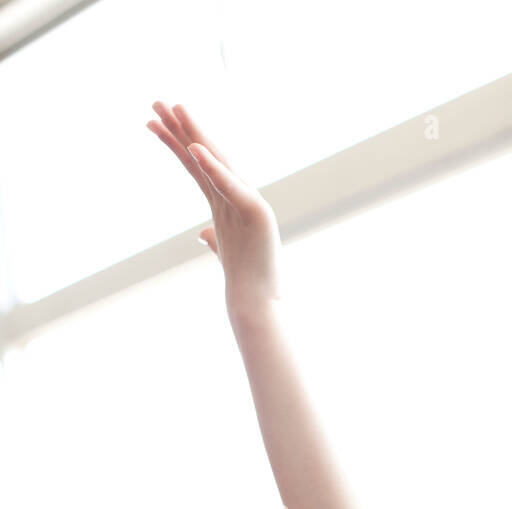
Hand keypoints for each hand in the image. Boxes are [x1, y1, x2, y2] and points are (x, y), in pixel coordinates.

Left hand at [147, 101, 282, 313]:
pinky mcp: (257, 213)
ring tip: (176, 109)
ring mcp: (248, 202)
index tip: (152, 122)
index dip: (174, 143)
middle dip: (181, 128)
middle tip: (157, 101)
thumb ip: (214, 239)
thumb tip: (202, 234)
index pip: (195, 166)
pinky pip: (229, 186)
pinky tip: (195, 148)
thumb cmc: (246, 280)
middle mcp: (237, 196)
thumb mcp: (224, 253)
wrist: (259, 303)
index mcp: (225, 203)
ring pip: (217, 163)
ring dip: (196, 135)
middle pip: (204, 156)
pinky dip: (213, 167)